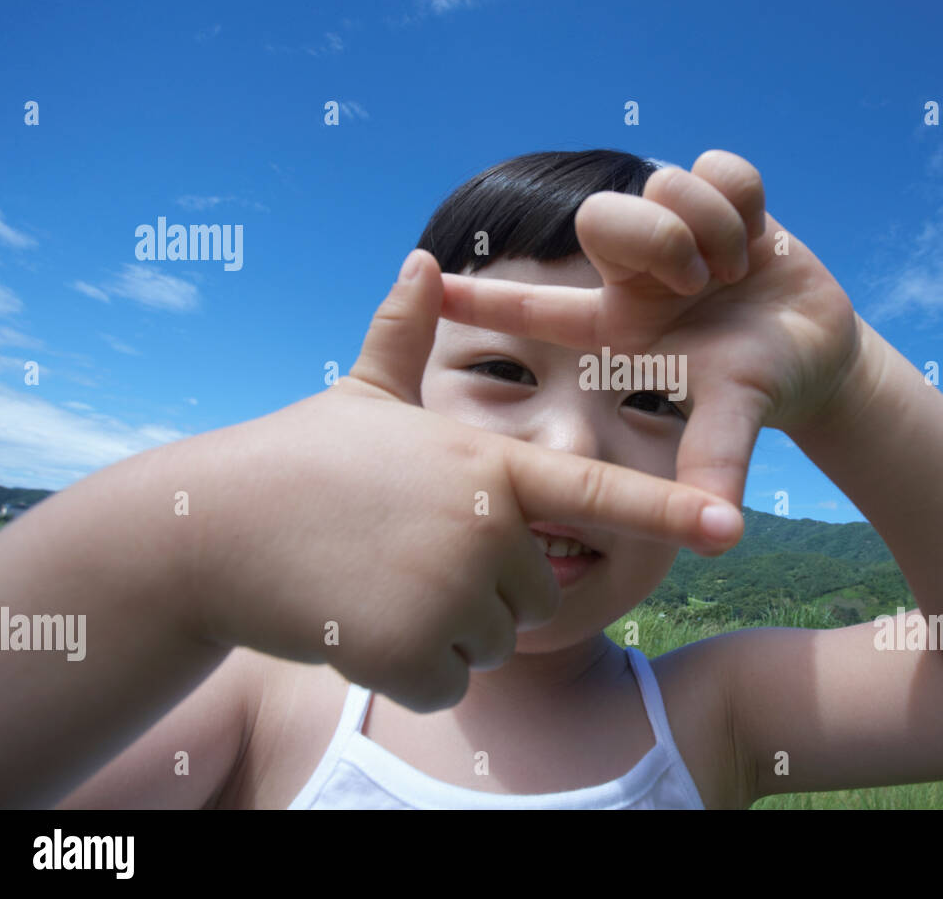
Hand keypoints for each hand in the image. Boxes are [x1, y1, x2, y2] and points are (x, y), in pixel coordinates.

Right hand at [185, 250, 743, 712]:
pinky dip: (413, 669)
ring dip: (446, 630)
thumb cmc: (293, 460)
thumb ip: (405, 336)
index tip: (731, 526)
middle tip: (407, 558)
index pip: (595, 495)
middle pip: (535, 594)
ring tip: (380, 584)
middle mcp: (486, 528)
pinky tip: (364, 624)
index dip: (668, 511)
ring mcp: (454, 592)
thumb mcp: (360, 394)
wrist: (211, 531)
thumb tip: (419, 258)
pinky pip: (449, 683)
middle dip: (484, 591)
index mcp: (488, 467)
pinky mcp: (414, 651)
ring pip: (492, 643)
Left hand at [436, 150, 860, 507]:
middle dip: (661, 243)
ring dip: (716, 229)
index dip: (482, 297)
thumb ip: (718, 462)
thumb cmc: (761, 388)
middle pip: (603, 217)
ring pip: (668, 187)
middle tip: (701, 283)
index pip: (535, 307)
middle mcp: (633, 273)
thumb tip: (724, 533)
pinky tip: (758, 236)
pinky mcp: (720, 198)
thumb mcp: (732, 421)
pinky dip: (746, 201)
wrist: (818, 355)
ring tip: (736, 271)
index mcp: (617, 324)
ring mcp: (675, 230)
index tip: (426, 282)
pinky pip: (721, 169)